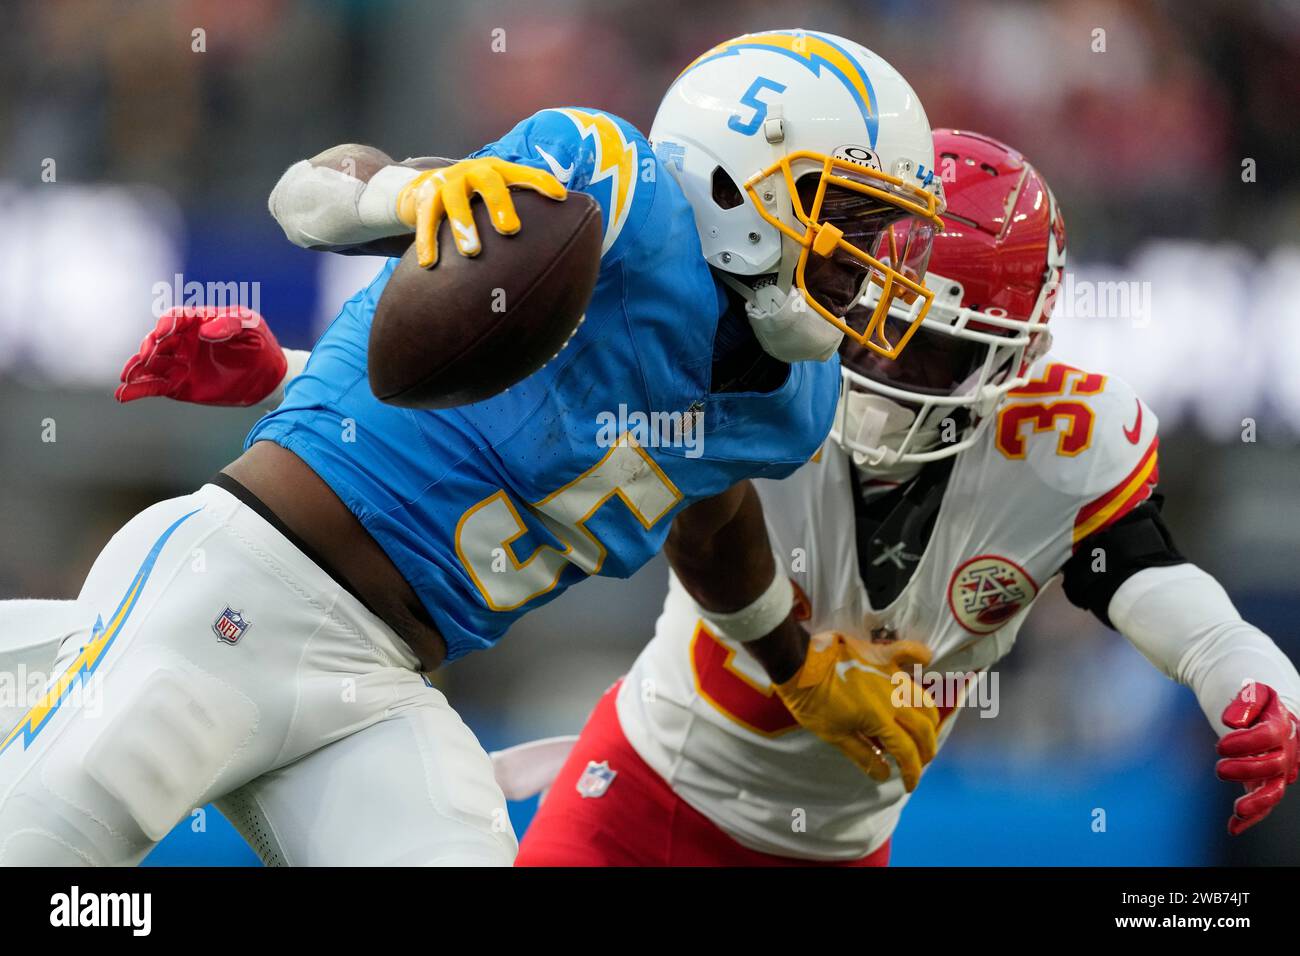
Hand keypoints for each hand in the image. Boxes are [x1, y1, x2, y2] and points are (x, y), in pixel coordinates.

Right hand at [116, 305, 287, 406]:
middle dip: (150, 348)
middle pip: (157, 340)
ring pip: (150, 364)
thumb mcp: (251, 327)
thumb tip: (205, 331)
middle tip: (149, 357)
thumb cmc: (259, 343)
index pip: (175, 318)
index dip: (168, 323)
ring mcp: (178, 363)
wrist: (268, 375)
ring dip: (136, 370)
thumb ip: (230, 325)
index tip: (165, 332)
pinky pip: (154, 386)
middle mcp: (182, 340)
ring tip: (126, 378)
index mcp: (197, 321)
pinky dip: (138, 390)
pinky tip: (124, 395)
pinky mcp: (178, 384)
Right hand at [395, 157, 565, 267]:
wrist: (423, 187)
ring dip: (463, 225)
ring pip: (454, 200)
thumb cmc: (473, 200)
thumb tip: (560, 246)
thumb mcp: (493, 196)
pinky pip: (426, 219)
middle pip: (488, 182)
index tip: (560, 197)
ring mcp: (446, 183)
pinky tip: (429, 264)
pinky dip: (427, 240)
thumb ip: (519, 210)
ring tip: (472, 252)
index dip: (540, 181)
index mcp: (495, 170)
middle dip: (499, 203)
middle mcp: (472, 172)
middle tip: (510, 230)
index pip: (521, 172)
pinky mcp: (423, 197)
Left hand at [775, 633, 938, 789]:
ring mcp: (890, 675)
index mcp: (881, 719)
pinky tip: (925, 662)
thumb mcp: (835, 735)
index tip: (910, 785)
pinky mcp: (882, 656)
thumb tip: (885, 775)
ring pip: (923, 698)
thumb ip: (863, 755)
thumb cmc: (813, 702)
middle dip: (927, 750)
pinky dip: (920, 657)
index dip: (912, 773)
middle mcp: (893, 697)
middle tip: (920, 761)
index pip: (907, 752)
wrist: (798, 665)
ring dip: (928, 719)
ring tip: (921, 731)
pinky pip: (909, 652)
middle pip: (923, 728)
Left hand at [1216, 681, 1298, 834]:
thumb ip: (1245, 701)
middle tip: (1220, 768)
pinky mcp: (1264, 782)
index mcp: (1283, 725)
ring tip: (1238, 809)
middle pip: (1274, 766)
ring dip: (1257, 803)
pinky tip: (1233, 828)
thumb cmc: (1254, 699)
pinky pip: (1262, 803)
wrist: (1263, 709)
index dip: (1247, 743)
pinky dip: (1250, 818)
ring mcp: (1278, 769)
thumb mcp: (1252, 690)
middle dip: (1247, 769)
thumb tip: (1232, 721)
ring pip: (1274, 790)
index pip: (1270, 737)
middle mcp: (1286, 750)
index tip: (1221, 745)